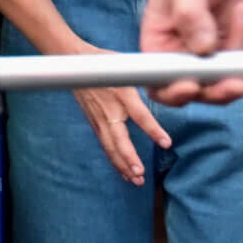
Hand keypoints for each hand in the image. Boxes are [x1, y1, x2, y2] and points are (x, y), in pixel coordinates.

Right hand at [72, 67, 172, 184]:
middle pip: (119, 139)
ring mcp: (100, 119)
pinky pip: (106, 146)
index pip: (140, 115)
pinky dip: (115, 161)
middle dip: (129, 158)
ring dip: (123, 165)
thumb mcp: (127, 65)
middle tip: (140, 173)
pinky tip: (125, 173)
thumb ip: (146, 76)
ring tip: (136, 180)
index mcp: (122, 93)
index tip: (166, 143)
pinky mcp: (94, 124)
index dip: (153, 130)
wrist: (75, 63)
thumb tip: (168, 81)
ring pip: (110, 147)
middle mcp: (110, 109)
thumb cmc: (105, 62)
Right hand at [141, 0, 242, 104]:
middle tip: (237, 83)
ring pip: (227, 81)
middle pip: (198, 92)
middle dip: (218, 89)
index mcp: (159, 44)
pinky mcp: (237, 53)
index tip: (193, 85)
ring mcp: (212, 58)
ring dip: (239, 56)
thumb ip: (191, 15)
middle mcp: (183, 57)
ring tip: (241, 11)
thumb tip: (203, 50)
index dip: (173, 92)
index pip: (158, 82)